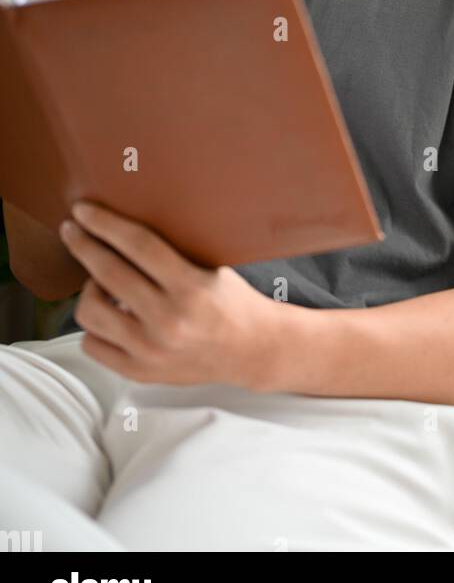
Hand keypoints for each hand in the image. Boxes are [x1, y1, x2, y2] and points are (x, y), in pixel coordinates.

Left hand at [58, 200, 276, 387]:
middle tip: (72, 231)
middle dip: (83, 246)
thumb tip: (123, 226)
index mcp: (190, 287)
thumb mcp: (212, 267)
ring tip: (99, 282)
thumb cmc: (233, 302)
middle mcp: (167, 320)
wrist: (252, 350)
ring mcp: (150, 350)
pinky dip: (94, 325)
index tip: (83, 210)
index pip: (137, 245)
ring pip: (90, 312)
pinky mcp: (140, 372)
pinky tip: (107, 313)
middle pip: (107, 274)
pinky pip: (93, 345)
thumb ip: (172, 253)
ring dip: (88, 290)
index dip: (105, 223)